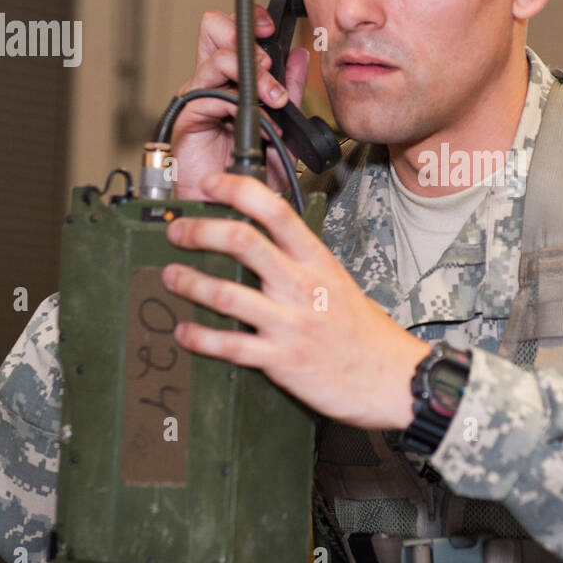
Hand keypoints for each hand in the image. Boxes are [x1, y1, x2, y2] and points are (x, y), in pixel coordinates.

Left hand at [162, 172, 430, 429]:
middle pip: (243, 241)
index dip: (237, 190)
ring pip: (228, 294)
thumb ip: (302, 264)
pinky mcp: (282, 359)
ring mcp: (291, 322)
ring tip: (170, 277)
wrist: (391, 378)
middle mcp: (302, 285)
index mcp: (317, 261)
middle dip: (200, 232)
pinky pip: (230, 346)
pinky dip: (200, 338)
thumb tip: (263, 245)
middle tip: (177, 231)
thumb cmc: (366, 334)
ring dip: (190, 283)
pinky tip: (185, 333)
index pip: (275, 210)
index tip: (211, 184)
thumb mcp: (339, 282)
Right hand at [172, 9, 310, 200]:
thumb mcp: (284, 128)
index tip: (273, 29)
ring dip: (250, 72)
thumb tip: (299, 56)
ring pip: (215, 58)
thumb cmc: (251, 172)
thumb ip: (291, 90)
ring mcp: (199, 97)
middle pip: (214, 29)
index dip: (253, 22)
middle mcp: (213, 81)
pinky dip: (236, 104)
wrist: (231, 208)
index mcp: (234, 78)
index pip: (235, 32)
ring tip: (273, 98)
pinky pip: (208, 94)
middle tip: (268, 62)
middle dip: (244, 36)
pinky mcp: (188, 117)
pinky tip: (257, 121)